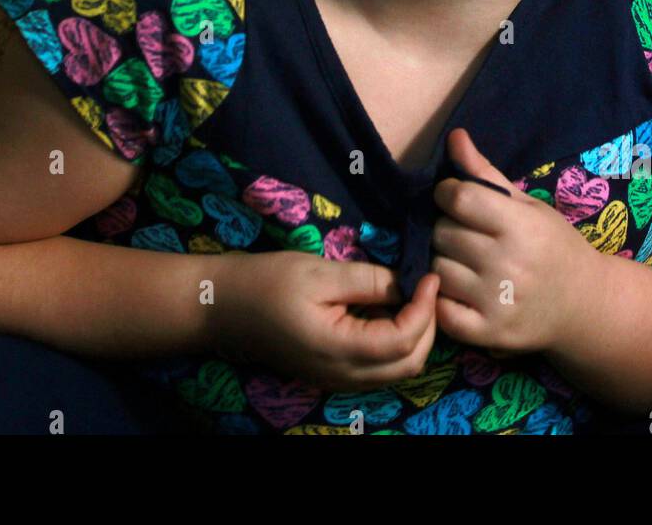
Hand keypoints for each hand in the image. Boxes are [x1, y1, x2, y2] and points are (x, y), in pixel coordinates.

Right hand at [207, 249, 440, 390]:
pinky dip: (393, 342)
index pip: (403, 340)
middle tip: (424, 286)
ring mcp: (337, 379)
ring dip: (413, 335)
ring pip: (396, 369)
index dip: (426, 308)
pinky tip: (383, 309)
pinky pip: (377, 367)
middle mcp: (343, 375)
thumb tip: (409, 283)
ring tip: (408, 294)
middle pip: (409, 363)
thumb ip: (369, 281)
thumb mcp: (319, 272)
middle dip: (427, 325)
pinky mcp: (331, 373)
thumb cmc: (266, 283)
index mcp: (339, 350)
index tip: (430, 274)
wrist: (222, 306)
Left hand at [431, 127, 598, 356]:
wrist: (585, 306)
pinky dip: (442, 298)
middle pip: (442, 233)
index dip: (446, 193)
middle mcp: (509, 264)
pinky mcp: (488, 334)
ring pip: (437, 269)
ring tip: (463, 260)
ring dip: (442, 261)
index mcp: (521, 226)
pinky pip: (440, 309)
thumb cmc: (554, 247)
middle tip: (463, 232)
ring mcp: (497, 302)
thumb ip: (486, 174)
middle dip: (445, 227)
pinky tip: (459, 289)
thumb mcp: (528, 206)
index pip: (459, 199)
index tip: (453, 197)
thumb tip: (454, 136)